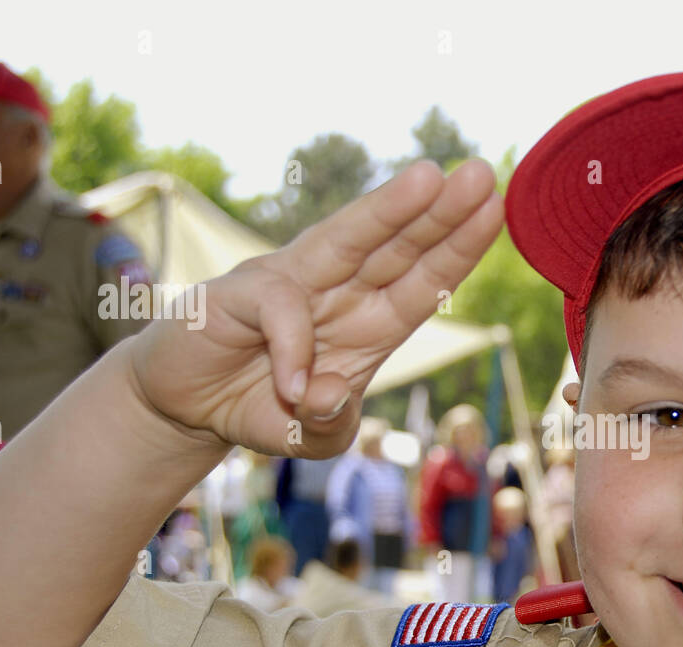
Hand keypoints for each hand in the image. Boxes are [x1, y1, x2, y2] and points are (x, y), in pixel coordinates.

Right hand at [127, 159, 503, 456]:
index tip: (497, 211)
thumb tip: (330, 392)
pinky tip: (295, 384)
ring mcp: (290, 285)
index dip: (459, 249)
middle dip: (439, 212)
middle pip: (396, 246)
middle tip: (482, 174)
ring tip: (429, 179)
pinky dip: (292, 346)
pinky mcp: (241, 295)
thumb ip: (332, 423)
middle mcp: (337, 292)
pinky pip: (280, 311)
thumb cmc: (263, 407)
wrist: (186, 408)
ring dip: (388, 211)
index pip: (424, 281)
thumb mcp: (312, 437)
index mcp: (369, 322)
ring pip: (345, 242)